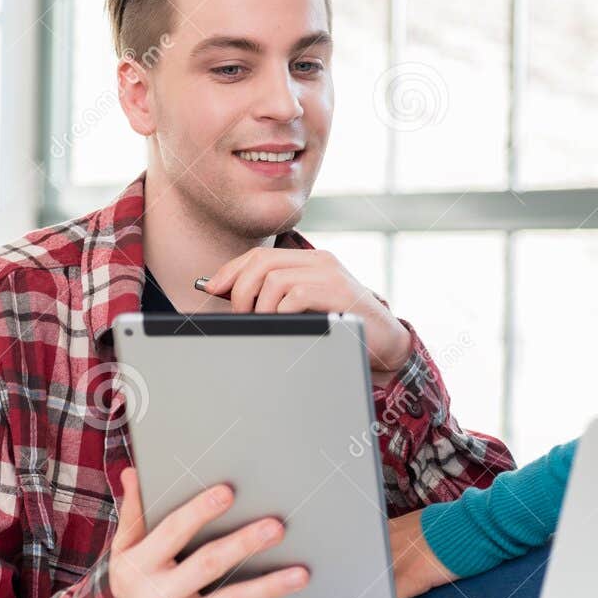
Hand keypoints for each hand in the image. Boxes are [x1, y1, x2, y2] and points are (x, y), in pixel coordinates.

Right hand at [108, 467, 308, 597]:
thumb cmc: (135, 581)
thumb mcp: (125, 548)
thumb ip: (134, 512)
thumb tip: (133, 472)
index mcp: (135, 567)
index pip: (172, 532)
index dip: (199, 511)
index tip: (228, 492)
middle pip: (208, 564)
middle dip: (245, 543)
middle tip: (277, 527)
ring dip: (269, 586)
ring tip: (301, 573)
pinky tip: (282, 597)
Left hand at [198, 248, 412, 375]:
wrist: (385, 342)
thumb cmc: (341, 329)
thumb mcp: (304, 310)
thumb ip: (276, 299)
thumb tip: (231, 299)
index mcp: (309, 261)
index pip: (260, 255)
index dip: (232, 270)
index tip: (211, 287)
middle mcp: (319, 261)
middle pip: (263, 261)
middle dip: (240, 289)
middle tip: (239, 315)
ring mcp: (331, 274)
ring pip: (275, 278)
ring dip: (260, 306)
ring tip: (263, 325)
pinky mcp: (339, 291)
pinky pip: (296, 294)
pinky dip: (281, 311)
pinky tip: (284, 324)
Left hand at [278, 508, 454, 597]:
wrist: (467, 527)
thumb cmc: (438, 528)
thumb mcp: (399, 528)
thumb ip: (376, 541)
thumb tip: (360, 555)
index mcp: (365, 535)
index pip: (327, 559)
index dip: (306, 579)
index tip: (287, 593)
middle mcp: (368, 550)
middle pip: (327, 582)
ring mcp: (384, 568)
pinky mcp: (402, 584)